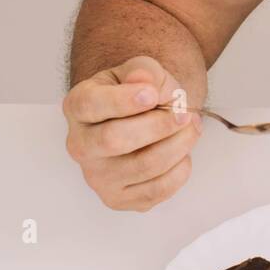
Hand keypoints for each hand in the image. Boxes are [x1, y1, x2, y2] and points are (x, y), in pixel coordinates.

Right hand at [62, 55, 202, 211]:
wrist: (142, 119)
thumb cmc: (137, 94)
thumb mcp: (141, 71)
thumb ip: (145, 71)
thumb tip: (144, 83)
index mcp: (78, 106)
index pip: (92, 105)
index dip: (123, 101)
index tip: (152, 95)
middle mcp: (80, 144)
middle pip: (115, 139)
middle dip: (159, 125)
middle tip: (184, 114)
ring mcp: (97, 176)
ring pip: (143, 166)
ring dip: (178, 144)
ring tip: (191, 128)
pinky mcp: (118, 198)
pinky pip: (156, 190)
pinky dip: (179, 169)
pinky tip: (182, 153)